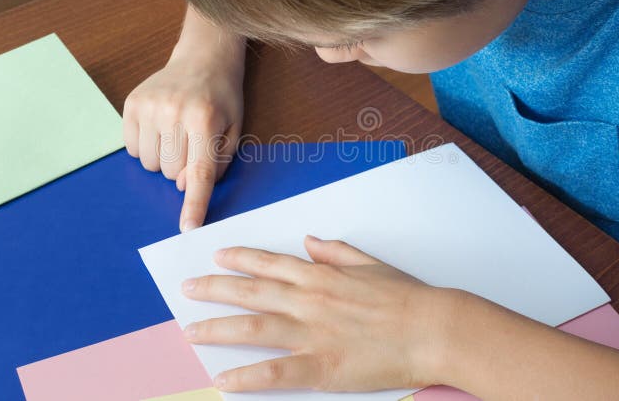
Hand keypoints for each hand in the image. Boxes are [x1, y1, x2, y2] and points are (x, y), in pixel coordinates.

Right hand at [122, 34, 243, 231]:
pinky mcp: (131, 103)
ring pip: (150, 164)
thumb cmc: (222, 98)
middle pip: (171, 172)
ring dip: (164, 158)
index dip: (193, 203)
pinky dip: (146, 146)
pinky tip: (160, 127)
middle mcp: (174, 112)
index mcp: (205, 120)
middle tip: (193, 144)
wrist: (203, 57)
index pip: (199, 172)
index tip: (188, 228)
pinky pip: (132, 148)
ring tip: (176, 134)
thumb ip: (216, 163)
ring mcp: (149, 107)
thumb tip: (186, 187)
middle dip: (183, 169)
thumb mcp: (236, 130)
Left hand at [181, 236, 459, 392]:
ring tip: (190, 331)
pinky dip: (246, 376)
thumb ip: (335, 251)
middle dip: (214, 289)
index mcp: (321, 275)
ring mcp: (312, 334)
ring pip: (253, 328)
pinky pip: (275, 372)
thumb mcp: (370, 263)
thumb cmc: (406, 296)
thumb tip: (308, 240)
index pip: (269, 264)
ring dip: (217, 328)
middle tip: (186, 290)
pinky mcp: (321, 367)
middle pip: (251, 293)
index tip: (217, 256)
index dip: (240, 259)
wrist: (433, 328)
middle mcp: (309, 300)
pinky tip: (222, 379)